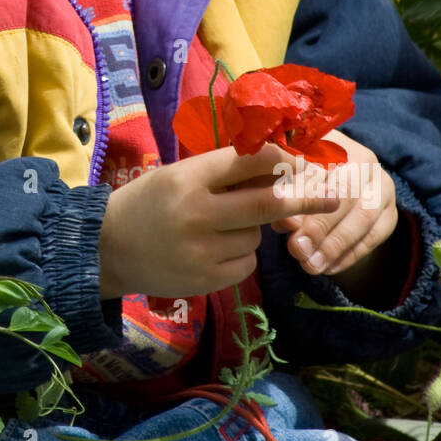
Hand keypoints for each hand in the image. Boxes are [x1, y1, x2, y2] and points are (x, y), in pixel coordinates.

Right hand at [98, 141, 340, 300]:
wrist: (107, 248)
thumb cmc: (148, 202)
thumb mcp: (178, 175)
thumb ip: (222, 173)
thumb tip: (279, 167)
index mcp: (188, 178)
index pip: (248, 161)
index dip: (282, 159)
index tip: (302, 163)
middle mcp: (197, 213)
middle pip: (267, 203)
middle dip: (305, 198)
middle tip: (333, 195)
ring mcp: (201, 250)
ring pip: (255, 236)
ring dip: (250, 230)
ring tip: (216, 228)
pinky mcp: (204, 280)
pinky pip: (245, 263)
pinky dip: (239, 256)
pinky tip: (213, 250)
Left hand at [268, 128, 397, 284]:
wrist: (328, 181)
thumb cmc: (289, 176)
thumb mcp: (279, 177)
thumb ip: (280, 193)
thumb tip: (286, 221)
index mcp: (332, 141)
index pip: (321, 166)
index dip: (303, 196)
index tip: (283, 225)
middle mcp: (363, 158)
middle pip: (346, 192)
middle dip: (321, 226)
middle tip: (298, 251)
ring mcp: (382, 184)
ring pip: (364, 216)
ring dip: (336, 245)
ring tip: (311, 266)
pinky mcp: (390, 210)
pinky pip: (376, 235)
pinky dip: (351, 254)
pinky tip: (328, 268)